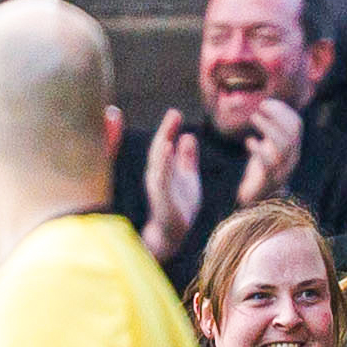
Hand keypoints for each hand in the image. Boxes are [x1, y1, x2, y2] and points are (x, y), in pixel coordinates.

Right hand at [141, 110, 199, 259]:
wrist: (173, 233)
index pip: (164, 145)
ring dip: (163, 145)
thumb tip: (189, 136)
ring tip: (169, 129)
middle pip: (159, 148)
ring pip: (158, 162)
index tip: (175, 113)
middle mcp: (157, 174)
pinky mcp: (162, 197)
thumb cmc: (180, 205)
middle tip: (174, 113)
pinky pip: (162, 178)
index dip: (169, 129)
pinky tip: (168, 150)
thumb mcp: (188, 177)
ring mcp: (158, 186)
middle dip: (166, 130)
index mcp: (164, 169)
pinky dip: (164, 163)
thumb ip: (187, 157)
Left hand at [235, 98, 302, 205]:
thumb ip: (267, 129)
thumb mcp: (267, 146)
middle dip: (276, 116)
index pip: (296, 124)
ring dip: (268, 128)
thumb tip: (249, 102)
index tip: (264, 103)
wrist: (261, 201)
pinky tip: (249, 141)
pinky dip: (258, 150)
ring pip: (283, 147)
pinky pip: (268, 164)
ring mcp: (282, 170)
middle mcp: (291, 158)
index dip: (282, 111)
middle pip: (292, 134)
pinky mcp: (269, 180)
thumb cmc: (261, 170)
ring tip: (253, 118)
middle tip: (259, 108)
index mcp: (292, 148)